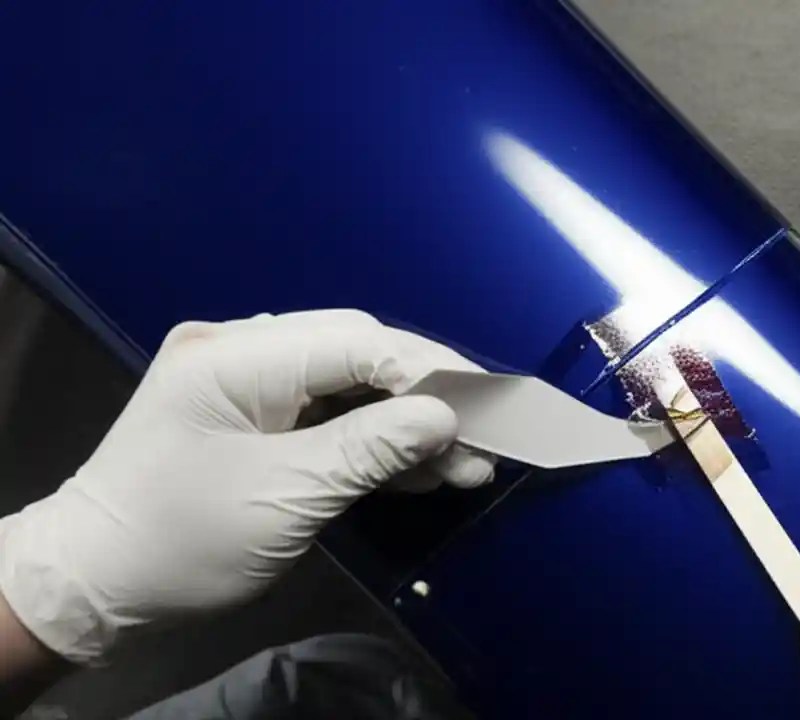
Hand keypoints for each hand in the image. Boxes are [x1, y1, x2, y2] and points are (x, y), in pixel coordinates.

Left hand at [0, 310, 493, 663]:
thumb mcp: (285, 499)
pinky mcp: (251, 413)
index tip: (486, 407)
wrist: (90, 585)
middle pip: (357, 352)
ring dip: (404, 422)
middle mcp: (238, 350)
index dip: (428, 371)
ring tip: (464, 462)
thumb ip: (371, 450)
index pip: (356, 341)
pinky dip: (371, 439)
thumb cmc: (180, 543)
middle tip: (482, 434)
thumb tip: (446, 419)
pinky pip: (325, 412)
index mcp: (235, 358)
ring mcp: (243, 380)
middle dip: (424, 394)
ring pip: (349, 383)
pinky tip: (422, 466)